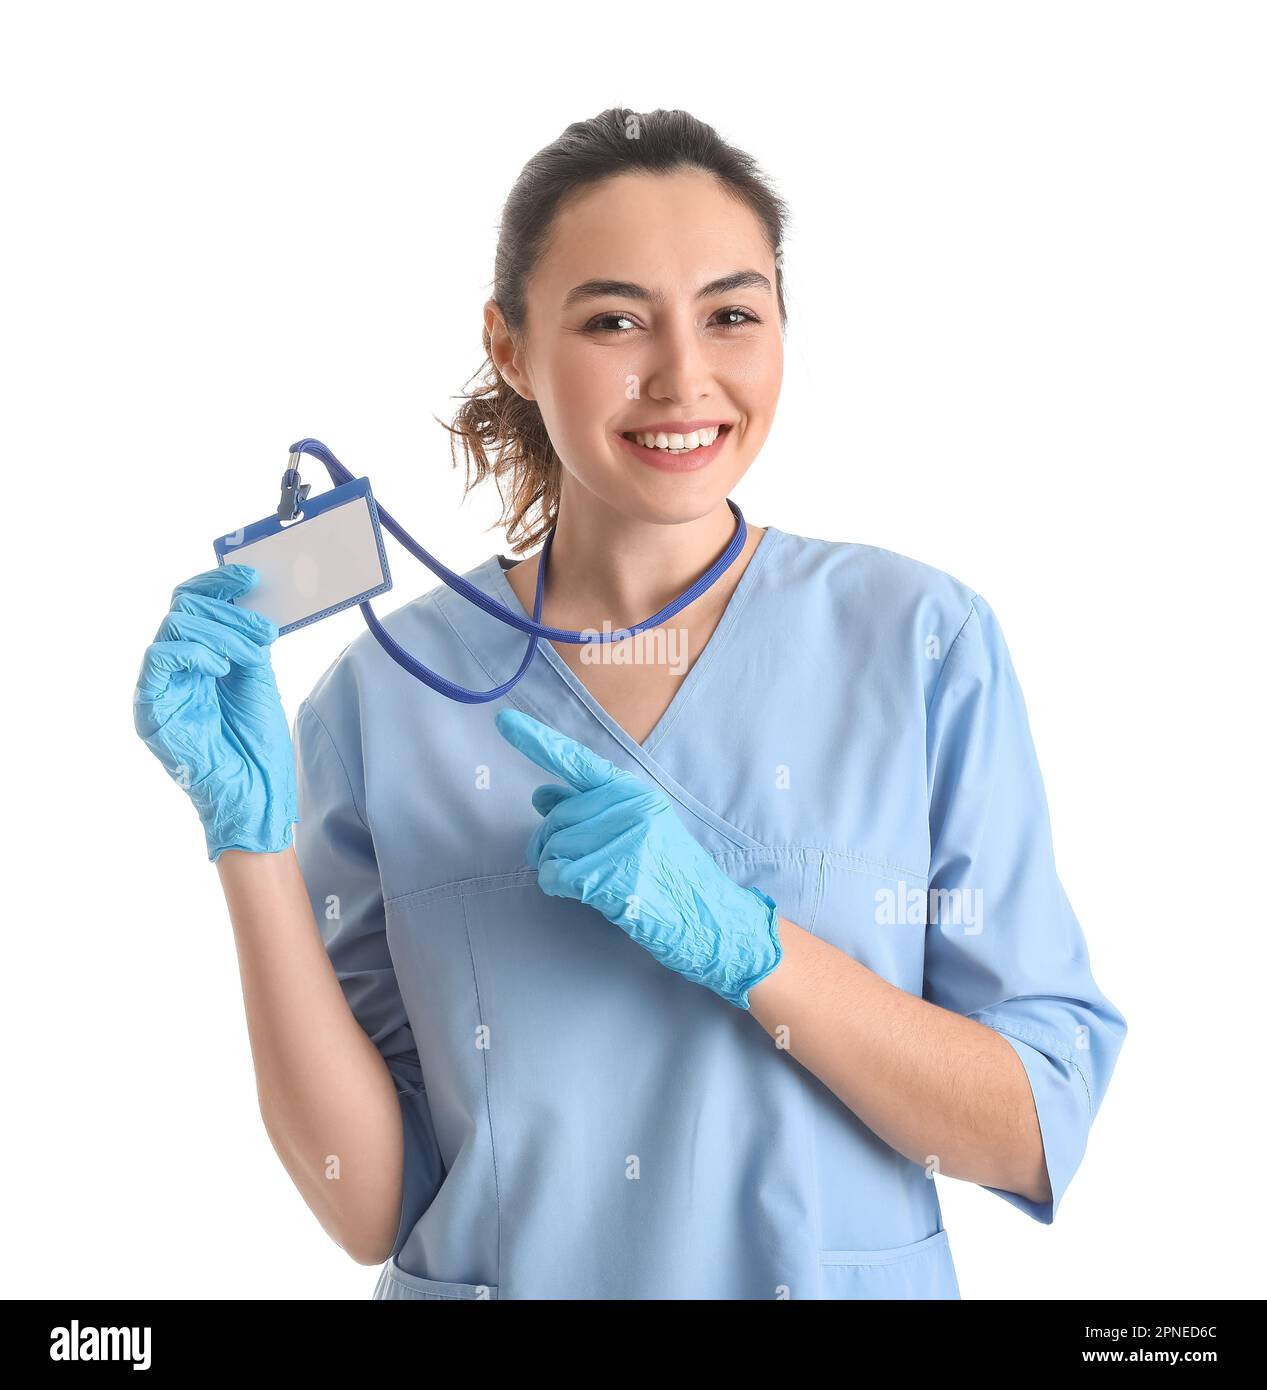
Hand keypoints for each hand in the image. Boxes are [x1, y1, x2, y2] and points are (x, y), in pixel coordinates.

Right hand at [133, 563, 298, 861]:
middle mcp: (174, 670)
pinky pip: (158, 659)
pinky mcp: (150, 708)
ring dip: (220, 633)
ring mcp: (159, 687)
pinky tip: (221, 668)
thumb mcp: (258, 676)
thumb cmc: (258, 743)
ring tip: (250, 656)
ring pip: (174, 627)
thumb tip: (247, 597)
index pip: (194, 604)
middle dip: (229, 614)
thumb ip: (246, 639)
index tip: (249, 575)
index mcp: (198, 659)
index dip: (217, 584)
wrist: (257, 793)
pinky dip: (193, 653)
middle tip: (263, 634)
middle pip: (185, 610)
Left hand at [494, 709, 781, 1009]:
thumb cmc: (670, 876)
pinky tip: (590, 895)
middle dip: (550, 844)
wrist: (710, 919)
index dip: (537, 741)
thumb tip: (541, 795)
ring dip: (557, 869)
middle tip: (575, 867)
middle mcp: (629, 808)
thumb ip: (588, 809)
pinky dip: (560, 888)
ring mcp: (622, 839)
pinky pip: (555, 875)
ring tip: (594, 881)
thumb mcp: (638, 830)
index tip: (504, 721)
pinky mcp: (613, 872)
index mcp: (634, 792)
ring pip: (551, 848)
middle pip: (555, 818)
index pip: (577, 761)